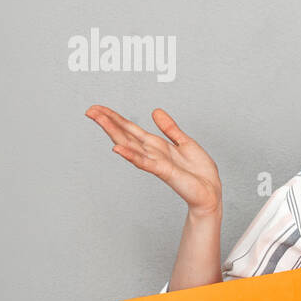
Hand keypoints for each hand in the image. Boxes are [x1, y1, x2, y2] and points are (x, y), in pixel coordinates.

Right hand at [86, 105, 221, 217]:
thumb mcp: (185, 142)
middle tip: (90, 110)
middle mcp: (152, 153)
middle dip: (108, 122)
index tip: (98, 108)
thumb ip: (170, 128)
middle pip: (125, 134)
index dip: (115, 118)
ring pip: (130, 145)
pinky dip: (131, 155)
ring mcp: (156, 162)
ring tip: (99, 120)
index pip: (131, 129)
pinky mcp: (165, 171)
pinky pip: (145, 162)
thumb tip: (155, 111)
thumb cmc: (198, 172)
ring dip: (114, 132)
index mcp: (157, 146)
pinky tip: (118, 149)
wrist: (210, 192)